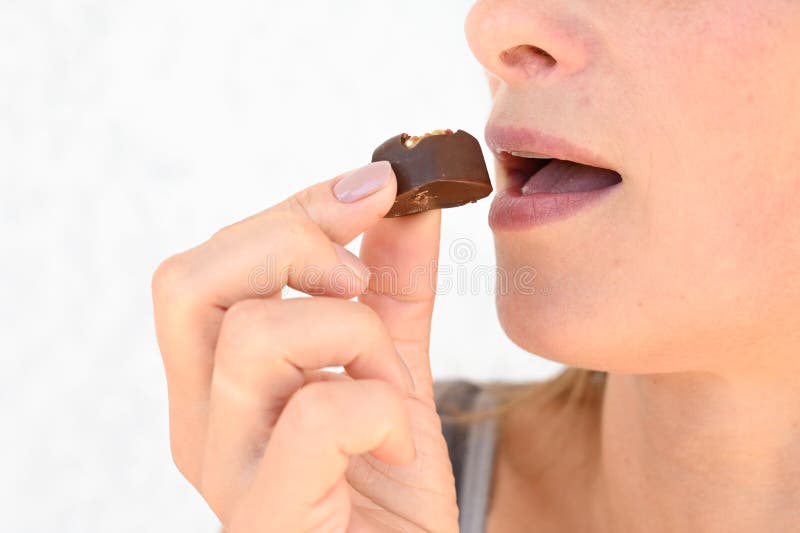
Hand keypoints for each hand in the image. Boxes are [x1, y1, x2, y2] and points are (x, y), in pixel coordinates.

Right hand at [151, 161, 457, 531]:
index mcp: (214, 382)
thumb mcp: (391, 368)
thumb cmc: (385, 487)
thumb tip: (403, 199)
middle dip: (293, 244)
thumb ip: (392, 286)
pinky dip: (379, 407)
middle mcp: (198, 423)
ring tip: (390, 381)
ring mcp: (227, 471)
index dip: (293, 210)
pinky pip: (315, 413)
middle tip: (360, 277)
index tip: (376, 186)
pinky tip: (396, 442)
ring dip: (353, 335)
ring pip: (255, 334)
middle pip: (193, 280)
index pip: (207, 264)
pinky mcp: (268, 515)